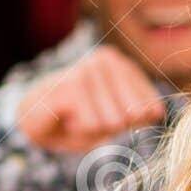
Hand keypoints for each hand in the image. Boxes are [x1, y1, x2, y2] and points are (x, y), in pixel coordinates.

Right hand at [17, 45, 166, 153]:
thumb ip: (140, 113)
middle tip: (89, 115)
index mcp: (121, 63)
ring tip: (77, 114)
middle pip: (133, 115)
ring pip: (114, 121)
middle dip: (113, 125)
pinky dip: (80, 130)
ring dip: (94, 127)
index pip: (151, 107)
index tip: (108, 114)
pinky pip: (93, 125)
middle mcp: (107, 60)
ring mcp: (88, 70)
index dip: (130, 123)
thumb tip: (157, 111)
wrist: (33, 117)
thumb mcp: (118, 118)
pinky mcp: (71, 85)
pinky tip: (66, 116)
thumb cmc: (80, 118)